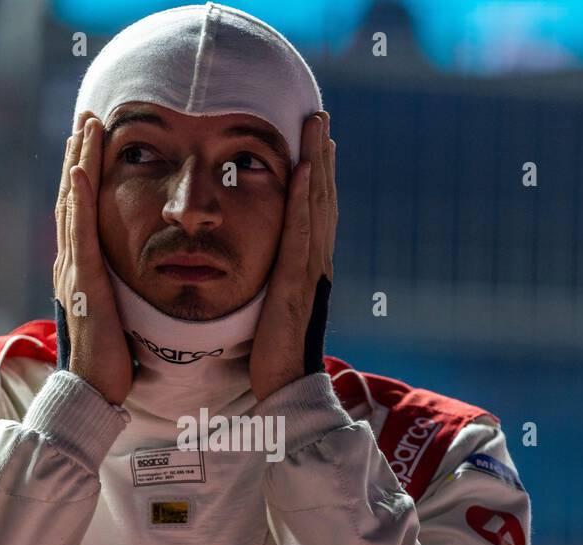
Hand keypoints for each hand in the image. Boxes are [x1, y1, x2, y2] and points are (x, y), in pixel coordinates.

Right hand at [54, 110, 132, 405]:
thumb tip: (141, 274)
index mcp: (82, 268)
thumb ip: (124, 287)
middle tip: (87, 118)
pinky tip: (79, 172)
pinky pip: (79, 233)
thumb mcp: (122, 310)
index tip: (96, 141)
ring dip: (79, 164)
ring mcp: (73, 270)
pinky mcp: (82, 282)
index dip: (88, 173)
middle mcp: (72, 263)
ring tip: (84, 128)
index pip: (84, 210)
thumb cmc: (115, 357)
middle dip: (80, 156)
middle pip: (75, 198)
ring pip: (74, 206)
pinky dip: (77, 199)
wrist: (97, 389)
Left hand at [249, 111, 336, 400]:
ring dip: (318, 164)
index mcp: (306, 268)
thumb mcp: (269, 308)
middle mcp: (315, 263)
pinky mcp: (297, 281)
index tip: (313, 141)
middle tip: (319, 117)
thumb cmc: (272, 355)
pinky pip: (302, 232)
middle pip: (320, 198)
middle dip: (321, 156)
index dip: (315, 174)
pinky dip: (306, 199)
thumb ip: (270, 283)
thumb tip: (262, 268)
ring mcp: (310, 271)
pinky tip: (304, 171)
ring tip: (317, 127)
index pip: (313, 211)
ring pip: (317, 206)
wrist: (286, 388)